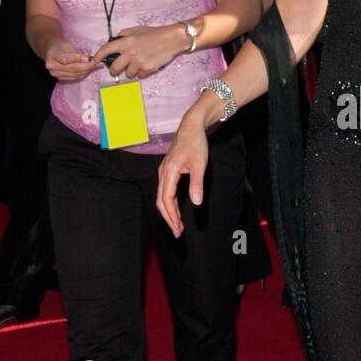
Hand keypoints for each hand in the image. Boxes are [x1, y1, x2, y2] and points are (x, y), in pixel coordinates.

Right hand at [44, 39, 97, 81]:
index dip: (77, 59)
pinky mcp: (60, 78)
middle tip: (97, 63)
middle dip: (86, 66)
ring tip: (96, 65)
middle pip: (72, 68)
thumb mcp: (68, 45)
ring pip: (75, 74)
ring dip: (87, 70)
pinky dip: (83, 73)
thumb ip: (77, 52)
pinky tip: (89, 69)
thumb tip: (87, 58)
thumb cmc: (60, 46)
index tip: (87, 58)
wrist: (51, 51)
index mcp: (52, 55)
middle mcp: (52, 66)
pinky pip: (75, 77)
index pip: (65, 59)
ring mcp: (55, 73)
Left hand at [91, 23, 184, 79]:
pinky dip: (141, 72)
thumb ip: (123, 36)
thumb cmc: (155, 33)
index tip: (94, 61)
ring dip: (130, 71)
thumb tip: (114, 43)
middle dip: (113, 70)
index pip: (106, 50)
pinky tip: (146, 65)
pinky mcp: (147, 69)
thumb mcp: (136, 30)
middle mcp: (130, 53)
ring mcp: (139, 62)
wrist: (172, 39)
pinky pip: (139, 75)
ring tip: (137, 64)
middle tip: (116, 70)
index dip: (98, 56)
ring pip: (128, 74)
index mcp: (126, 42)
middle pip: (114, 68)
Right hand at [156, 109, 209, 236]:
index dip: (172, 215)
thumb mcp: (199, 165)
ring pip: (162, 196)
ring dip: (169, 212)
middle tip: (177, 233)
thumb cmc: (196, 144)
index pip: (166, 199)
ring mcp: (164, 171)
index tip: (178, 227)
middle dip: (169, 218)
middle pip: (161, 201)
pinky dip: (170, 203)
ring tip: (177, 225)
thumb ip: (197, 184)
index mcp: (169, 172)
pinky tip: (176, 209)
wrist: (191, 127)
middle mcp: (163, 173)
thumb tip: (196, 203)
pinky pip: (165, 190)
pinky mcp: (168, 170)